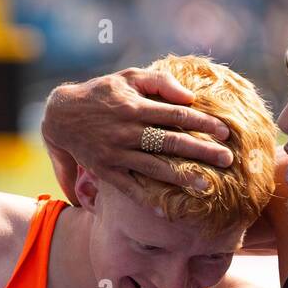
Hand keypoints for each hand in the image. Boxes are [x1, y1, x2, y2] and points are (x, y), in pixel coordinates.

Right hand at [42, 67, 233, 202]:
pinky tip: (167, 210)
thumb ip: (159, 82)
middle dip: (201, 151)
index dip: (202, 123)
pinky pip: (130, 188)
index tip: (224, 132)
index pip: (176, 115)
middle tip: (228, 160)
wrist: (60, 115)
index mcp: (135, 107)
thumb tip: (189, 96)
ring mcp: (116, 154)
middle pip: (171, 142)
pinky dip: (147, 200)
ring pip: (155, 167)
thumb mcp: (128, 77)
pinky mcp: (107, 171)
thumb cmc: (102, 93)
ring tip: (207, 187)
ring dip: (182, 178)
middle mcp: (127, 132)